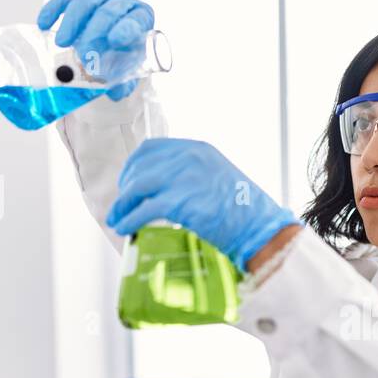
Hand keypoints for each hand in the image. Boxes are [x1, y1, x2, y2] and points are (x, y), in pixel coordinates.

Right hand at [37, 0, 153, 100]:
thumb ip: (125, 81)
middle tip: (84, 54)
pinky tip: (43, 24)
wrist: (116, 40)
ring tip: (62, 43)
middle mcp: (123, 2)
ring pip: (85, 1)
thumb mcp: (129, 68)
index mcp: (141, 18)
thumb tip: (114, 93)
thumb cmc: (125, 53)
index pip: (135, 20)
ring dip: (72, 22)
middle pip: (108, 11)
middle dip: (94, 33)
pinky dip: (53, 9)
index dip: (126, 29)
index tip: (115, 41)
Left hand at [107, 138, 298, 272]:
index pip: (151, 148)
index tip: (127, 181)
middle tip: (120, 205)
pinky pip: (143, 210)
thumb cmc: (245, 209)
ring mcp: (183, 179)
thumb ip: (193, 175)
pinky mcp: (179, 203)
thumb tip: (164, 188)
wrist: (260, 227)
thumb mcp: (218, 177)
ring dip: (122, 205)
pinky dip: (129, 220)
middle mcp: (188, 158)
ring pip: (137, 188)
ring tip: (117, 219)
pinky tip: (125, 229)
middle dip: (125, 188)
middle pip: (140, 168)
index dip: (133, 165)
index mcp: (197, 149)